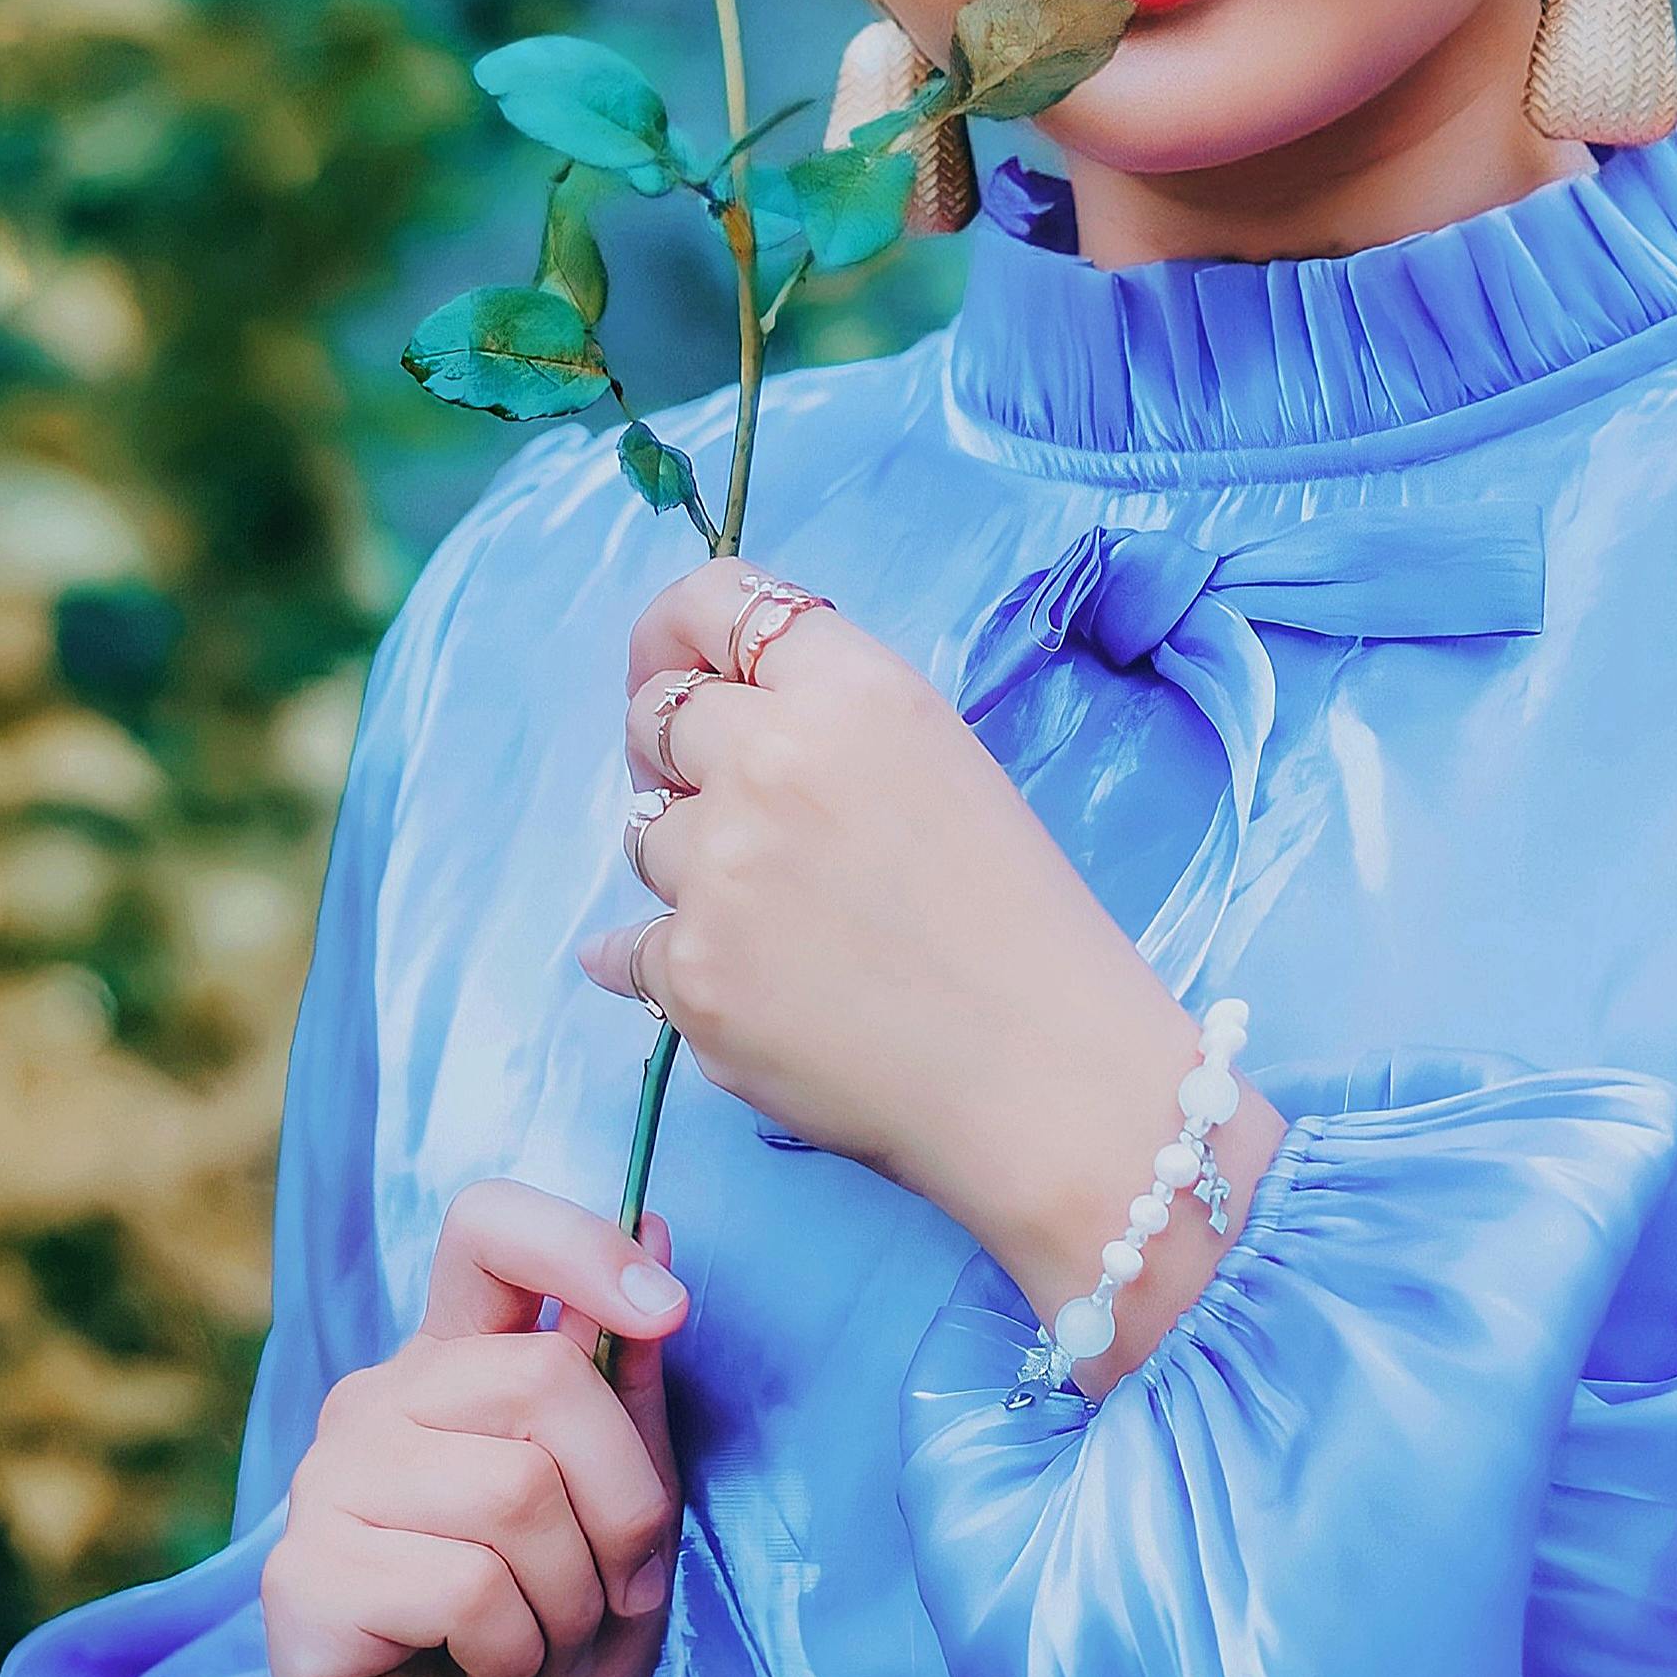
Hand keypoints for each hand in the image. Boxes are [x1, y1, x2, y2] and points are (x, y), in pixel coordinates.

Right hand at [261, 1183, 685, 1676]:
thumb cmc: (548, 1661)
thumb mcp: (624, 1523)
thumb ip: (631, 1395)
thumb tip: (661, 1228)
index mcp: (455, 1370)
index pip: (489, 1232)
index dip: (584, 1244)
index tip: (667, 1309)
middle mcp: (380, 1406)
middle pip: (543, 1379)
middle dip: (624, 1509)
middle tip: (614, 1600)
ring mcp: (328, 1487)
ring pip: (516, 1494)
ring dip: (572, 1604)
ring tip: (547, 1654)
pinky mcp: (303, 1579)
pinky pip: (468, 1587)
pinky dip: (518, 1655)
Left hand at [579, 567, 1279, 1372]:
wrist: (1047, 1075)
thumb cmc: (1022, 921)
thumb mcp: (944, 763)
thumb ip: (828, 723)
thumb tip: (708, 724)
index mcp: (854, 689)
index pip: (713, 601)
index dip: (677, 633)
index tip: (675, 667)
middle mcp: (771, 757)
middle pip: (654, 716)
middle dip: (678, 757)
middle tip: (742, 817)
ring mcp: (719, 869)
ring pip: (643, 839)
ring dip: (689, 868)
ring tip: (782, 923)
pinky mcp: (690, 974)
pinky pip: (629, 949)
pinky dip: (670, 965)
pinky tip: (745, 983)